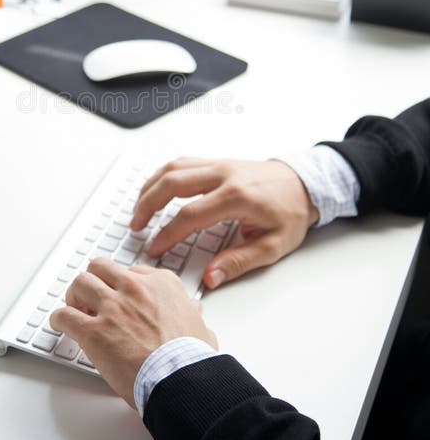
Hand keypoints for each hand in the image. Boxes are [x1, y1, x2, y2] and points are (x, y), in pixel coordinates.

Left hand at [50, 258, 216, 407]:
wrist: (182, 379)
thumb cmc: (192, 358)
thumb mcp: (201, 327)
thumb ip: (192, 314)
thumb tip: (194, 310)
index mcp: (161, 284)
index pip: (132, 271)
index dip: (122, 285)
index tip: (119, 295)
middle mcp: (135, 289)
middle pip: (101, 268)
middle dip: (94, 281)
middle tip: (91, 296)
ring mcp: (113, 307)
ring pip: (81, 283)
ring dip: (74, 296)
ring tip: (74, 308)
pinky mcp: (94, 330)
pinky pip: (65, 315)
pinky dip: (59, 319)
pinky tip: (61, 325)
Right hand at [131, 158, 319, 289]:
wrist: (305, 184)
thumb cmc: (290, 213)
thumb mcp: (272, 246)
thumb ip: (239, 262)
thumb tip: (211, 277)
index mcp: (236, 197)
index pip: (189, 215)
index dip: (166, 234)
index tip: (154, 249)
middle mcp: (224, 175)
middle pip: (172, 183)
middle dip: (147, 204)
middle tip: (135, 226)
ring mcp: (219, 164)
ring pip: (173, 167)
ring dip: (150, 187)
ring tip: (138, 209)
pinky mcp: (217, 162)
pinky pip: (182, 162)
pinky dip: (162, 175)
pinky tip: (155, 190)